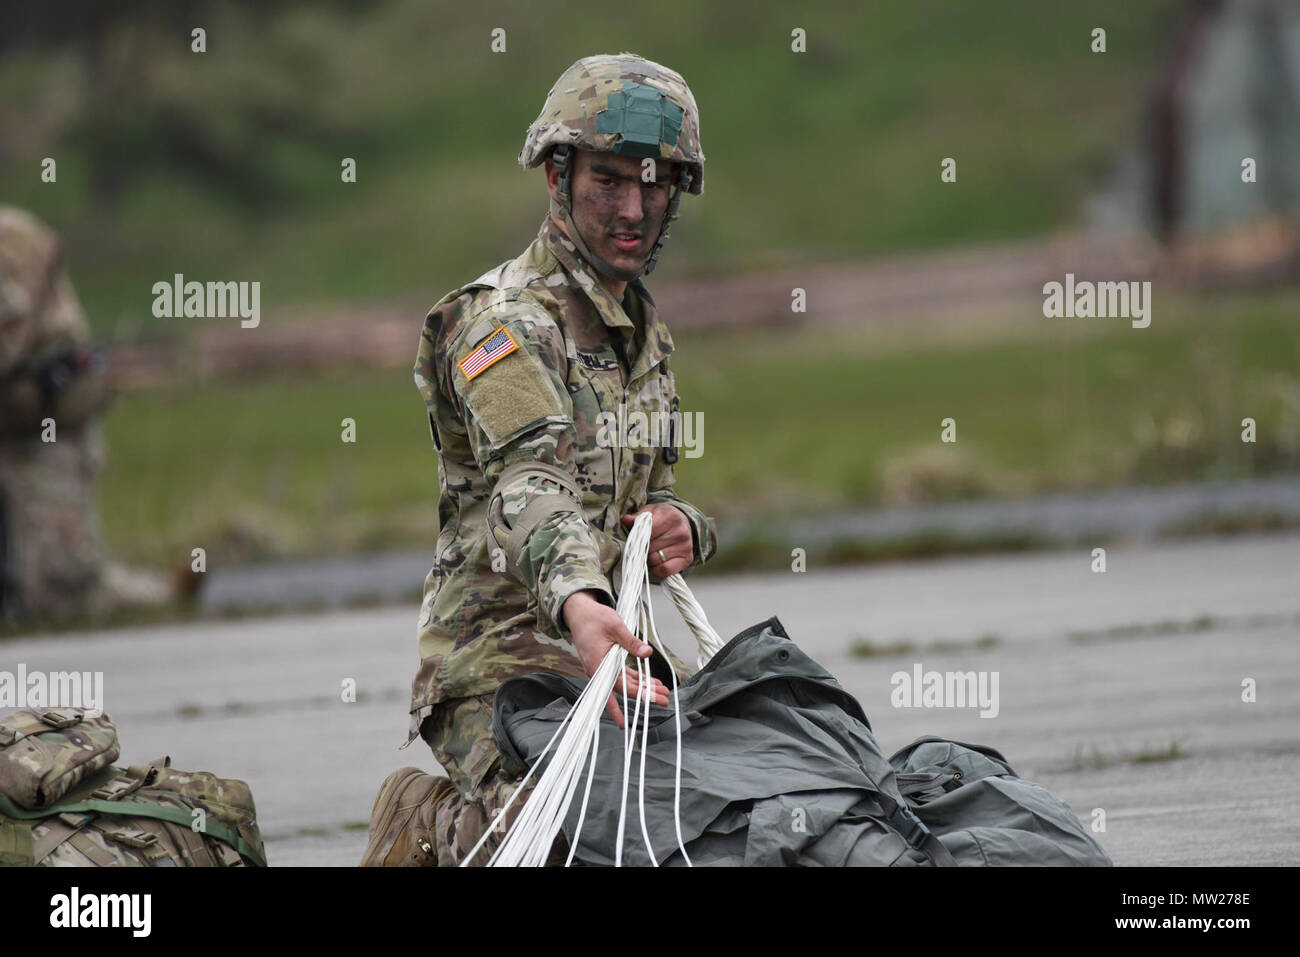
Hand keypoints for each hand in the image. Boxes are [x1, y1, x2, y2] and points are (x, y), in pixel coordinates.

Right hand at [562, 590, 669, 729]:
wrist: (579, 613)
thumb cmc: (593, 618)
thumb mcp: (615, 627)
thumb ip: (631, 642)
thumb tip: (647, 653)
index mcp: (598, 665)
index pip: (621, 686)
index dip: (638, 695)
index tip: (652, 701)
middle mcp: (599, 671)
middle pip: (625, 689)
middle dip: (645, 694)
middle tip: (664, 699)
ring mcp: (603, 668)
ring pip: (625, 683)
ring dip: (643, 687)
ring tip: (661, 690)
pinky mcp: (606, 663)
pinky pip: (622, 675)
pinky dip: (636, 678)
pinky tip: (649, 680)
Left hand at [620, 504, 692, 581]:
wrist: (684, 523)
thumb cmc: (663, 518)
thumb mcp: (650, 512)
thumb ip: (637, 516)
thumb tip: (626, 520)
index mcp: (670, 516)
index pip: (647, 531)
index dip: (638, 536)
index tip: (636, 537)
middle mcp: (680, 531)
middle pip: (649, 547)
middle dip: (643, 548)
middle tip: (644, 544)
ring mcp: (685, 546)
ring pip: (654, 559)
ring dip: (648, 558)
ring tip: (651, 551)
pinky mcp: (687, 559)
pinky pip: (664, 570)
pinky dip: (656, 569)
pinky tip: (656, 561)